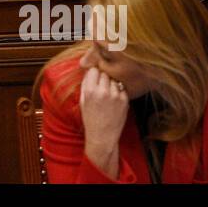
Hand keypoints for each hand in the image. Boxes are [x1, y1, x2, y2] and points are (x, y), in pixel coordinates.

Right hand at [79, 63, 129, 178]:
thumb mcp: (83, 101)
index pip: (94, 70)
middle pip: (104, 73)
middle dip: (102, 78)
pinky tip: (114, 101)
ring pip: (114, 80)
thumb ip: (86, 84)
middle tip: (101, 87)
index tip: (94, 77)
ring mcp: (115, 96)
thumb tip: (89, 70)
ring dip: (111, 84)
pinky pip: (121, 89)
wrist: (103, 136)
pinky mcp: (124, 100)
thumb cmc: (90, 119)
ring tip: (108, 95)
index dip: (93, 73)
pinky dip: (118, 92)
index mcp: (90, 90)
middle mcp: (103, 91)